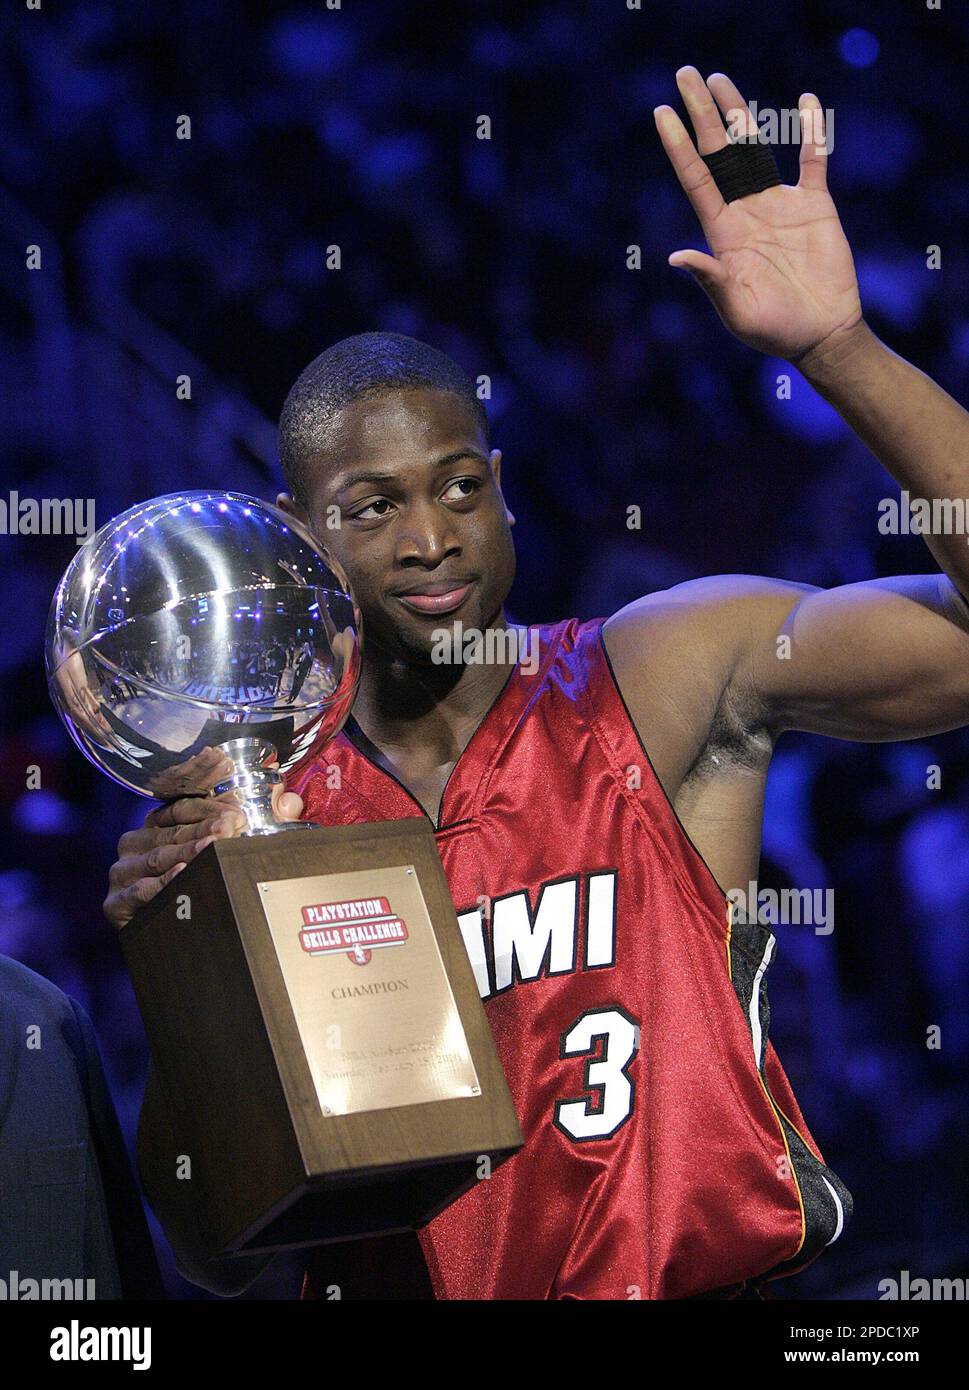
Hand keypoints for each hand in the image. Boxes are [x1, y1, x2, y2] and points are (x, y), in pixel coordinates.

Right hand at [103, 783, 304, 930]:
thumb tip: (291, 803)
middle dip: (205, 827)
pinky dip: (162, 883)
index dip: (211, 807)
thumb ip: (262, 821)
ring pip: (158, 856)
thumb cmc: (202, 888)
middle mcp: (135, 843)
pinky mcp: (116, 903)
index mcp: (157, 825)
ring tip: (213, 846)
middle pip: (174, 830)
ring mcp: (123, 872)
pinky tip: (182, 874)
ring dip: (187, 850)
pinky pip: (140, 890)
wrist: (176, 947)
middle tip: (233, 826)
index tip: (238, 810)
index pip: (182, 807)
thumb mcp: (230, 850)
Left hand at [655, 67, 862, 362]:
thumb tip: (677, 256)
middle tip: (686, 75)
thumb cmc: (774, 331)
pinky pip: (813, 160)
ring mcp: (780, 204)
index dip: (678, 146)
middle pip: (720, 152)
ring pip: (755, 147)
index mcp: (723, 233)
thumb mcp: (736, 310)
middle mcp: (746, 211)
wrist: (820, 335)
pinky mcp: (815, 205)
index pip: (696, 179)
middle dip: (702, 114)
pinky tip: (804, 102)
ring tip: (720, 80)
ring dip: (739, 113)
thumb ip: (711, 280)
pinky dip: (811, 132)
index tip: (661, 113)